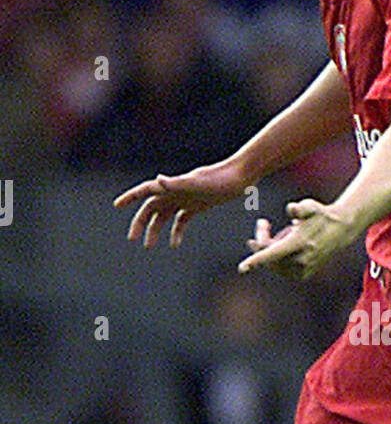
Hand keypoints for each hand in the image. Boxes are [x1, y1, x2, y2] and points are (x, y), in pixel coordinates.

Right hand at [113, 160, 245, 248]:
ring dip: (155, 230)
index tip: (117, 205)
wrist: (240, 177)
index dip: (130, 197)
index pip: (146, 190)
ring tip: (148, 246)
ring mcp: (186, 199)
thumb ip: (177, 183)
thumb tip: (159, 180)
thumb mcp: (198, 183)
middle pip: (151, 208)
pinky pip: (182, 220)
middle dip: (140, 223)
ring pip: (164, 216)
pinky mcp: (197, 206)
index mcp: (172, 185)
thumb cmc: (219, 178)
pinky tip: (175, 244)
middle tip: (132, 239)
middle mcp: (176, 191)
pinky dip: (176, 231)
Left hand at [238, 200, 355, 278]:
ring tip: (277, 231)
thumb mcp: (310, 206)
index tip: (241, 268)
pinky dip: (277, 258)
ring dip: (270, 248)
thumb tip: (291, 209)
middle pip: (268, 255)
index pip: (272, 253)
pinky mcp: (304, 275)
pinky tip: (283, 243)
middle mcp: (301, 259)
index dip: (256, 260)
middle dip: (262, 239)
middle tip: (263, 223)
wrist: (339, 231)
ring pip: (273, 263)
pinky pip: (281, 268)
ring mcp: (303, 270)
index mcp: (300, 243)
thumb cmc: (320, 215)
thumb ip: (300, 208)